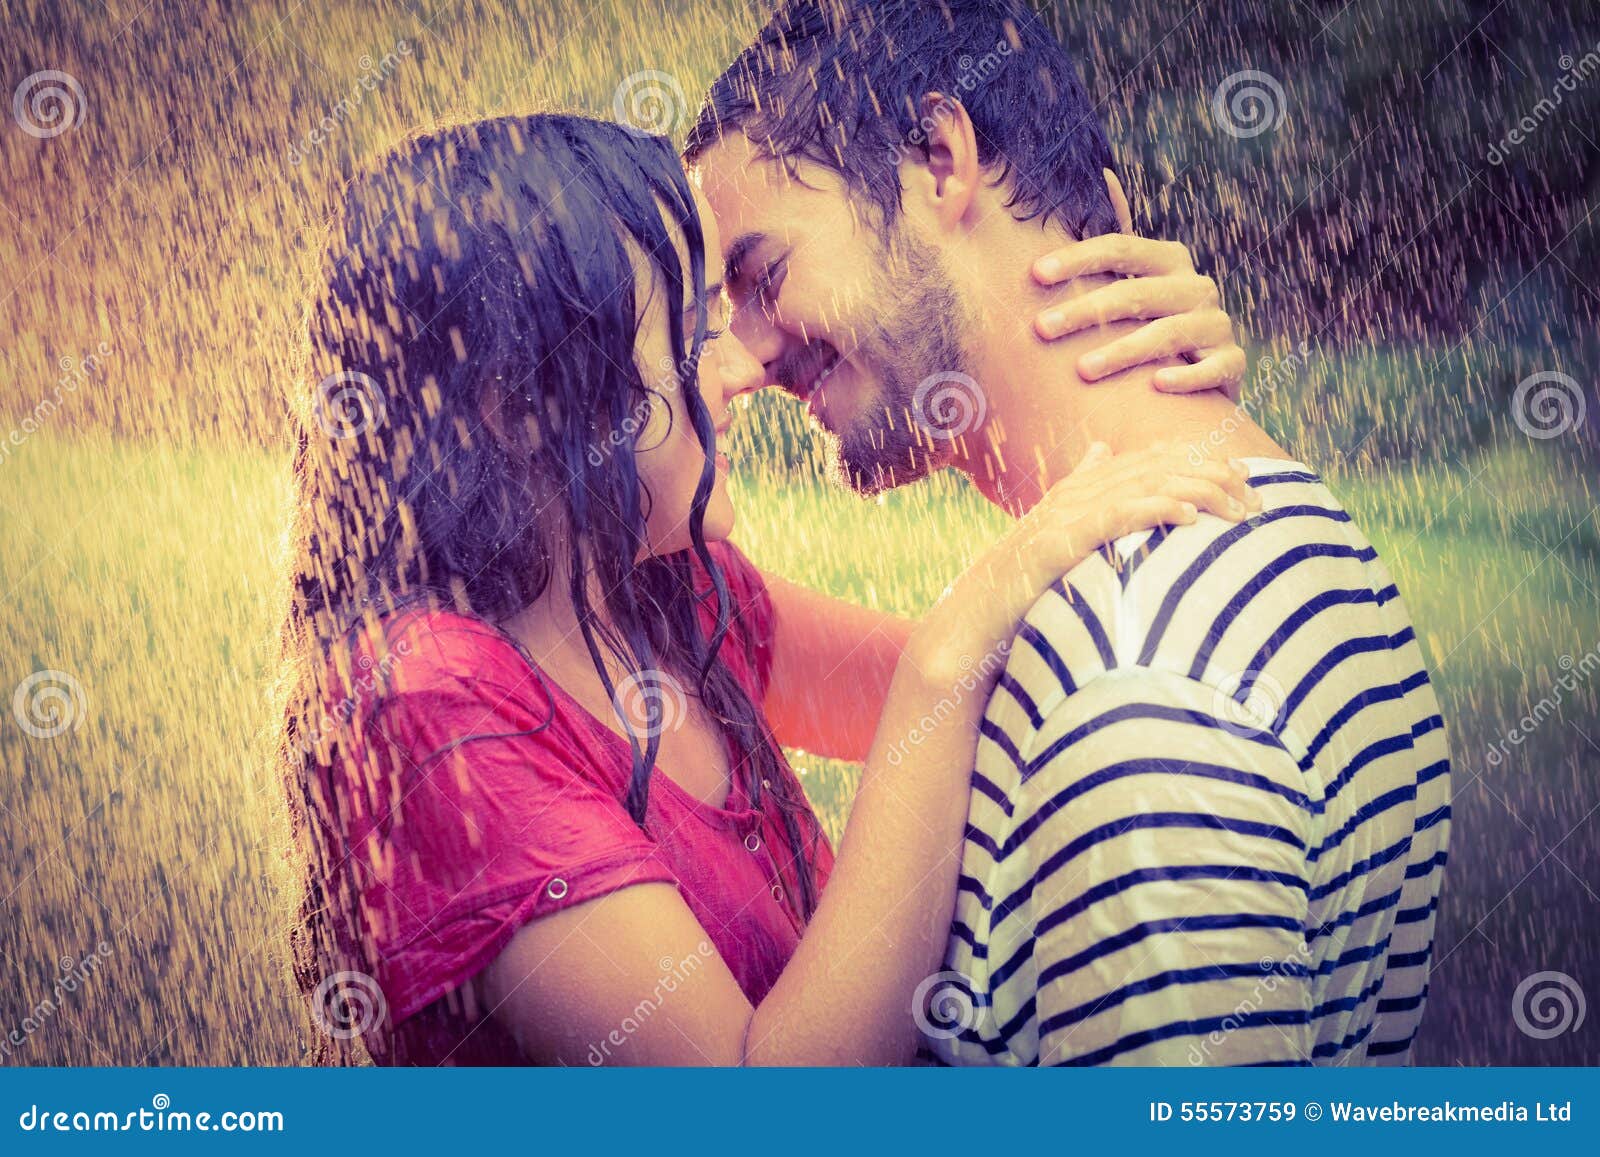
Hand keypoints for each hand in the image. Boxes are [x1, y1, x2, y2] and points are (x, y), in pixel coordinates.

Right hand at [906, 444, 1259, 684]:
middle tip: (1256, 497)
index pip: (1150, 461)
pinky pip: (1112, 518)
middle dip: (1211, 476)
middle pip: (1155, 468)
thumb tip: (1102, 454)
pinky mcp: (1055, 543)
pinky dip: (1152, 509)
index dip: (1200, 462)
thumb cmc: (1017, 592)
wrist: (969, 624)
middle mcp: (1073, 494)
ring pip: (1141, 486)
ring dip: (1196, 491)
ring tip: (1236, 505)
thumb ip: (1081, 498)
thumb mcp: (1056, 540)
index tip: (1245, 479)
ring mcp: (1063, 516)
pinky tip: (1188, 515)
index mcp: (1078, 490)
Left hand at [1031, 235, 1245, 398]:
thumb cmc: (1152, 321)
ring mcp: (1215, 324)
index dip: (1077, 258)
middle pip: (1136, 293)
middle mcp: (1195, 286)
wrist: (1206, 370)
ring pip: (1169, 334)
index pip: (1120, 248)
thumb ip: (1116, 243)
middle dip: (1085, 310)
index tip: (1034, 274)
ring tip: (1081, 371)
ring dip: (1123, 351)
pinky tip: (1156, 384)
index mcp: (1168, 260)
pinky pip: (1214, 368)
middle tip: (1041, 328)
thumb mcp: (1136, 279)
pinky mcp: (1232, 362)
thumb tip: (1103, 173)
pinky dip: (1187, 376)